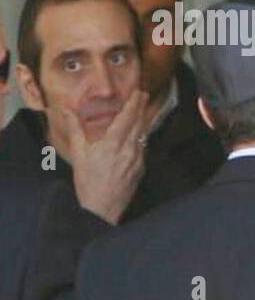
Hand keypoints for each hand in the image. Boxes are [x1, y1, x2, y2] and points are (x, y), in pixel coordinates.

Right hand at [52, 91, 147, 223]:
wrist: (102, 207)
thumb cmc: (88, 181)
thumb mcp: (78, 153)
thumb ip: (75, 129)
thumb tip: (66, 110)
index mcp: (112, 144)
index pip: (128, 118)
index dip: (134, 103)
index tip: (139, 92)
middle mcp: (129, 149)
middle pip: (139, 123)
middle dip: (142, 107)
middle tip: (144, 94)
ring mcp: (137, 159)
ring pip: (143, 135)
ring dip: (143, 121)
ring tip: (142, 110)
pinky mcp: (141, 168)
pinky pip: (143, 148)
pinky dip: (141, 138)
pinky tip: (139, 135)